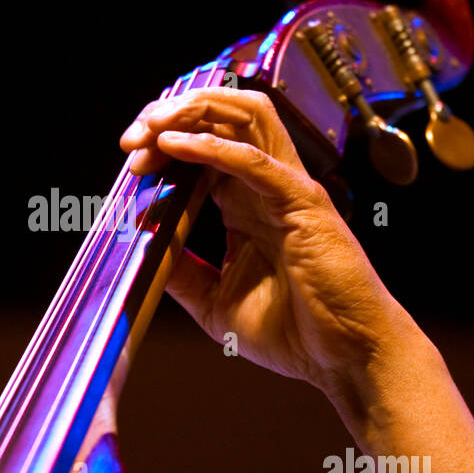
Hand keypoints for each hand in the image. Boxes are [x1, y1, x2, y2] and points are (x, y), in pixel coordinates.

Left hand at [119, 87, 415, 399]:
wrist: (344, 359)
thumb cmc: (295, 333)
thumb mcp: (214, 302)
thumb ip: (181, 273)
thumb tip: (142, 246)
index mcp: (246, 203)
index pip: (202, 145)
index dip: (162, 141)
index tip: (129, 157)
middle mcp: (267, 186)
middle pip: (221, 118)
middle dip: (172, 115)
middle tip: (131, 138)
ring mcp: (287, 190)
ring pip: (245, 118)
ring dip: (193, 114)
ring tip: (152, 125)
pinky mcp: (303, 204)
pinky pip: (256, 160)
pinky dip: (213, 147)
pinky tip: (175, 147)